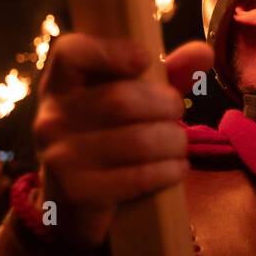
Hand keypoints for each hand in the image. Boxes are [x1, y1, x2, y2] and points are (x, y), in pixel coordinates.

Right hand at [33, 35, 213, 248]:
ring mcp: (60, 157)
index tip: (144, 59)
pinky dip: (168, 171)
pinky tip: (176, 168)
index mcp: (60, 84)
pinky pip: (138, 177)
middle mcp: (52, 117)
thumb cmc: (108, 136)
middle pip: (120, 100)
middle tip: (178, 111)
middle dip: (165, 104)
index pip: (71, 54)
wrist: (74, 204)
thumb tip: (204, 52)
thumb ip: (165, 73)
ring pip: (136, 141)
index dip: (109, 51)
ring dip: (173, 141)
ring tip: (179, 144)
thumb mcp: (131, 99)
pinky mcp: (78, 192)